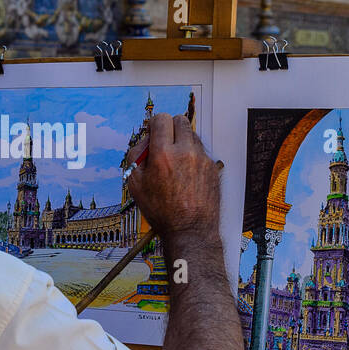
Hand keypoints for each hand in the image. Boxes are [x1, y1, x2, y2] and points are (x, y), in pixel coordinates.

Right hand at [125, 113, 220, 237]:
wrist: (190, 230)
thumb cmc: (162, 211)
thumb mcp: (135, 184)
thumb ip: (136, 156)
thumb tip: (144, 141)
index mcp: (164, 154)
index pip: (162, 119)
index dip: (154, 124)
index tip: (153, 132)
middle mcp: (186, 152)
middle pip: (180, 120)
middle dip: (170, 127)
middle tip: (164, 142)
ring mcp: (202, 159)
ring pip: (192, 134)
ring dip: (182, 141)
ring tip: (175, 161)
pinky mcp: (212, 167)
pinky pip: (201, 151)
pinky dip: (193, 156)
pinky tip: (186, 173)